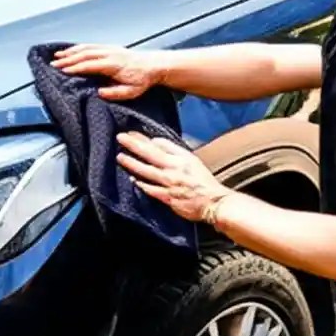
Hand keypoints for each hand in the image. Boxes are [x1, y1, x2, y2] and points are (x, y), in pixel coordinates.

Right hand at [51, 44, 166, 100]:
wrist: (154, 65)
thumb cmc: (143, 79)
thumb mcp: (132, 91)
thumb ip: (116, 93)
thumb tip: (99, 93)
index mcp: (114, 65)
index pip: (90, 65)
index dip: (75, 67)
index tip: (63, 71)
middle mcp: (110, 54)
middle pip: (85, 54)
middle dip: (68, 59)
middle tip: (54, 64)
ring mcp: (110, 49)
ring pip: (87, 48)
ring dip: (71, 51)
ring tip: (57, 56)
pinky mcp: (110, 47)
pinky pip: (92, 45)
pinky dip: (79, 47)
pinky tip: (72, 50)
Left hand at [116, 131, 231, 221]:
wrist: (214, 202)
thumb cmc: (203, 181)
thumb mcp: (191, 160)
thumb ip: (173, 151)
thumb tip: (155, 142)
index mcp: (181, 158)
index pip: (159, 144)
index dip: (144, 138)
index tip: (131, 133)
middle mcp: (174, 169)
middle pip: (150, 154)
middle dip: (134, 144)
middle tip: (120, 137)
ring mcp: (170, 184)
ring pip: (147, 171)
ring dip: (132, 163)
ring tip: (120, 156)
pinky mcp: (168, 198)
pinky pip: (151, 189)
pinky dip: (141, 184)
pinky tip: (132, 180)